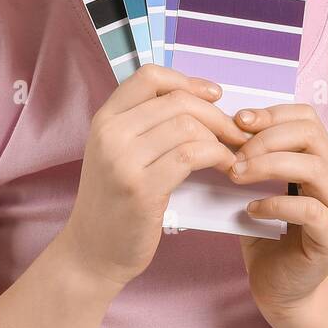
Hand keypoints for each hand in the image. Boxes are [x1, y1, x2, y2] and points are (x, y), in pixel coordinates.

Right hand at [59, 63, 249, 292]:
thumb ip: (144, 125)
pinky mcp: (142, 188)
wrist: (92, 251)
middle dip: (216, 115)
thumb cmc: (114, 202)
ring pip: (188, 127)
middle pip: (177, 101)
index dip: (188, 81)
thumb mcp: (116, 153)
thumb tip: (199, 100)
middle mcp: (110, 133)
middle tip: (236, 133)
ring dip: (220, 139)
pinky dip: (218, 157)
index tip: (214, 96)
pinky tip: (225, 168)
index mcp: (105, 119)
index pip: (150, 76)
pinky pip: (192, 156)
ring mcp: (123, 160)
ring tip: (230, 154)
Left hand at [224, 103, 327, 322]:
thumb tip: (220, 131)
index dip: (271, 114)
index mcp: (322, 159)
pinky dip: (276, 204)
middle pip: (310, 134)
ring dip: (268, 165)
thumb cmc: (267, 235)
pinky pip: (309, 209)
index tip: (236, 122)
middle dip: (265, 138)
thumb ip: (248, 161)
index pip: (306, 117)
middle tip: (233, 156)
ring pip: (313, 167)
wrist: (281, 289)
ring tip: (237, 176)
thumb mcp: (256, 189)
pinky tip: (251, 210)